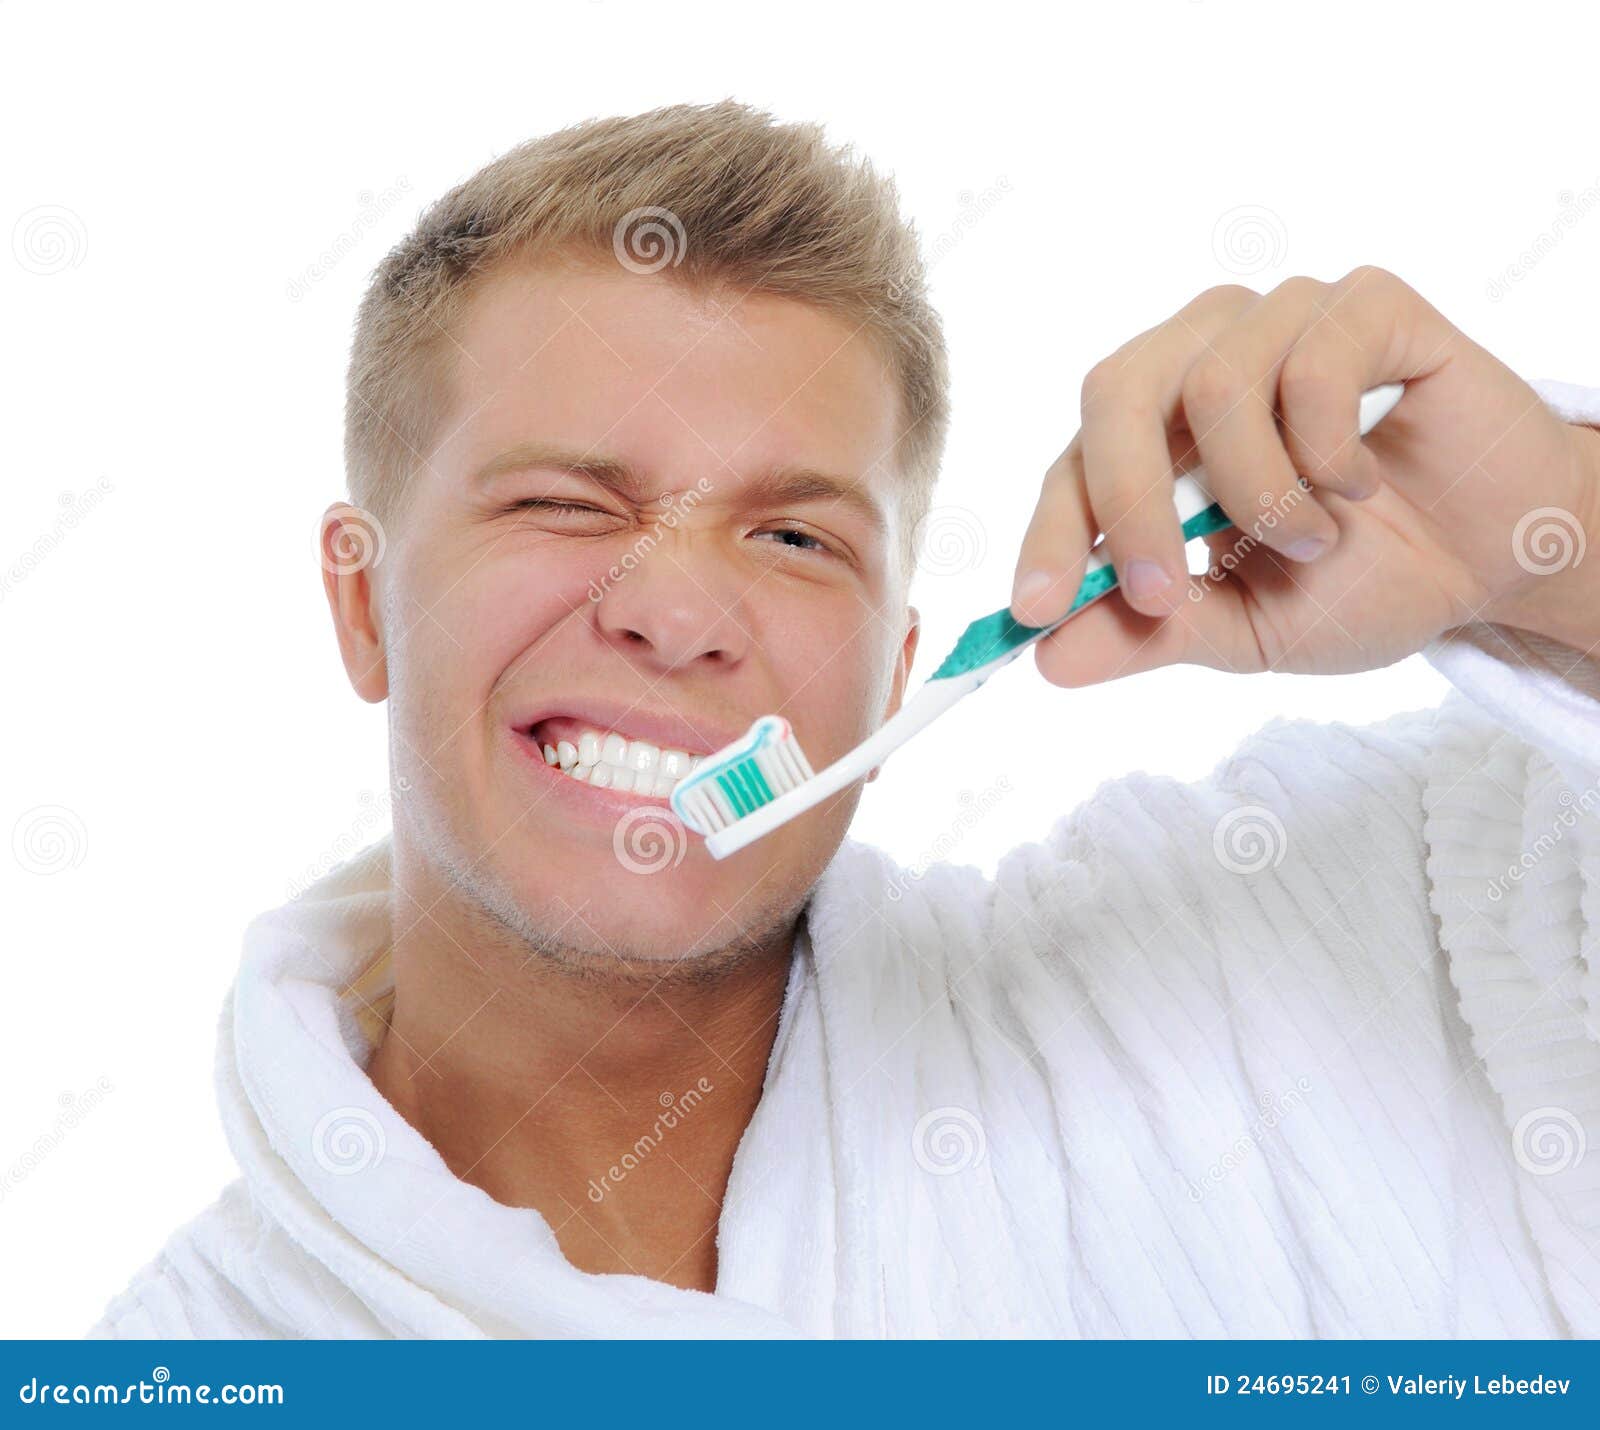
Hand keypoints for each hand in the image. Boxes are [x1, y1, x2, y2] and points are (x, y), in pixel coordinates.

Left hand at [1009, 269, 1599, 685]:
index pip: (1072, 466)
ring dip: (1261, 494)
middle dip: (1129, 507)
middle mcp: (1205, 358)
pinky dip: (1330, 450)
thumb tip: (1047, 661)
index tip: (1034, 613)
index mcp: (1156, 433)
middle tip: (1164, 591)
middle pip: (1115, 393)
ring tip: (1315, 539)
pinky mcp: (1367, 305)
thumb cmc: (1359, 581)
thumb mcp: (1242, 629)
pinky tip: (1364, 483)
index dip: (1049, 537)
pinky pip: (1314, 361)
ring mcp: (1282, 321)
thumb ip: (1148, 635)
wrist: (1493, 564)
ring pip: (1215, 384)